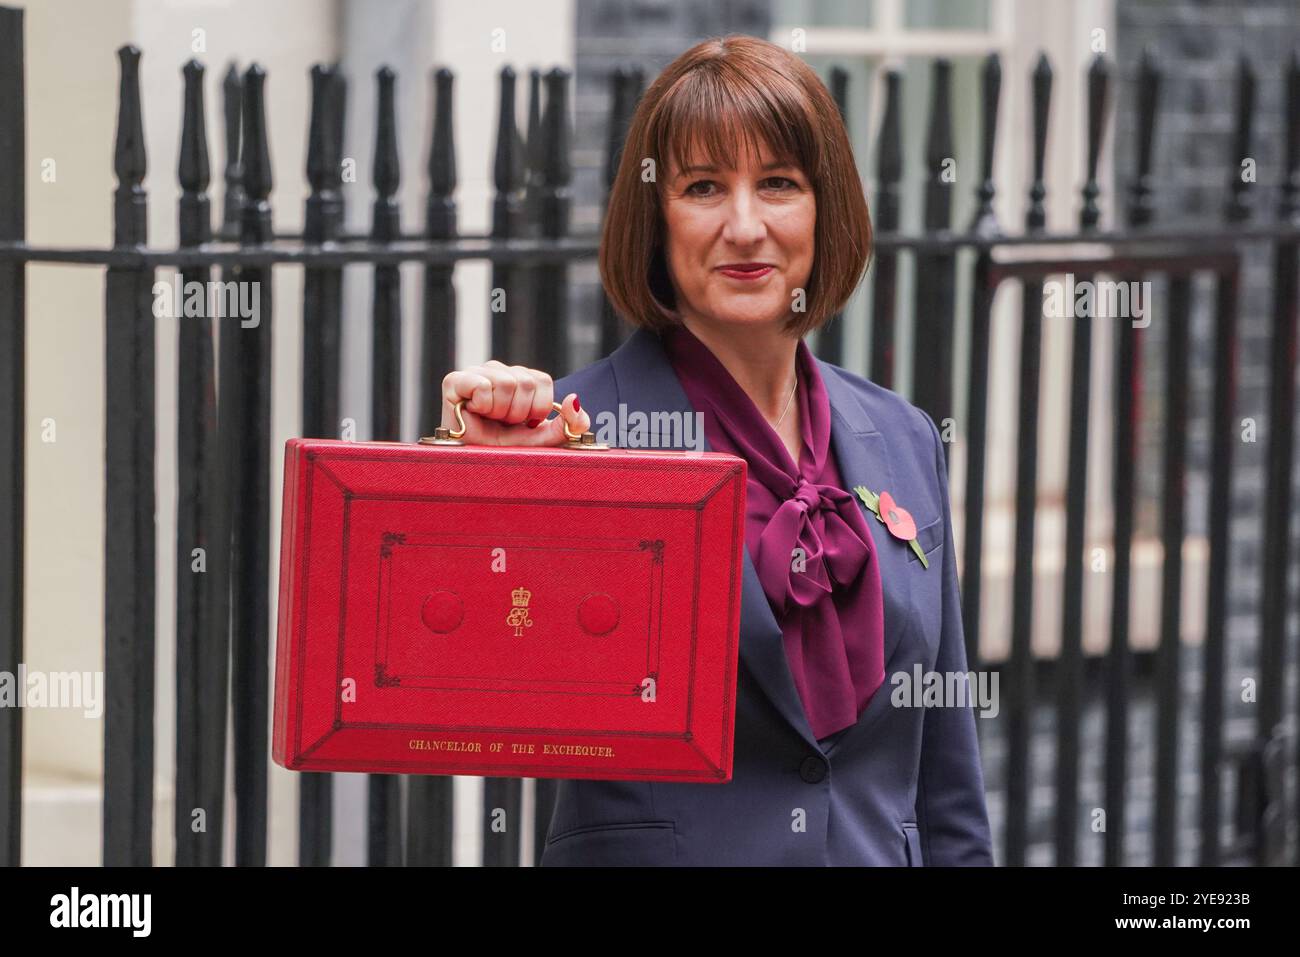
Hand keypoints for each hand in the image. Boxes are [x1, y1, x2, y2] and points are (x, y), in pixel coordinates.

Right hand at [440, 360, 590, 445]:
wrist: (471, 464)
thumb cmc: (503, 450)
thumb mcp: (542, 440)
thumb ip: (567, 425)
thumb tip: (574, 399)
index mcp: (520, 379)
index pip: (542, 380)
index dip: (538, 407)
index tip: (524, 423)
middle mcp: (499, 370)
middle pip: (525, 382)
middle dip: (518, 413)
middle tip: (503, 424)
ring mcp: (477, 373)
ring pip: (506, 383)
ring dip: (500, 411)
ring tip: (489, 420)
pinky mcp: (454, 380)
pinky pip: (482, 385)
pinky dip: (482, 406)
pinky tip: (474, 413)